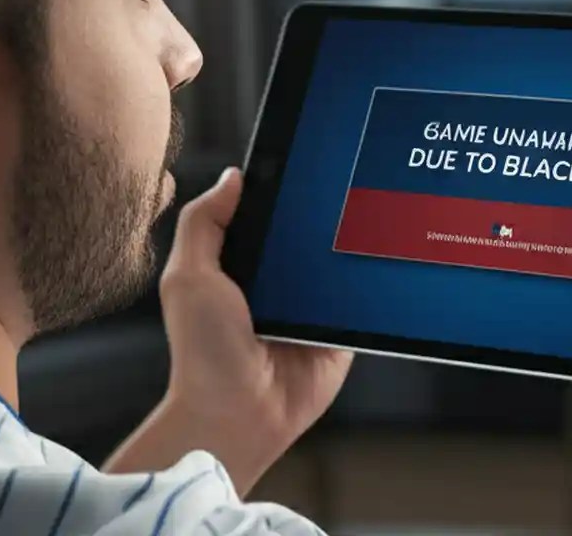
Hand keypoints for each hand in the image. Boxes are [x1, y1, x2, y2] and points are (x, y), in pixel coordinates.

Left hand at [105, 168, 351, 493]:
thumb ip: (203, 223)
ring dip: (351, 247)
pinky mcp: (339, 331)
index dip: (284, 189)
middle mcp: (278, 282)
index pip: (269, 215)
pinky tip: (382, 261)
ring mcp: (312, 307)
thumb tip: (234, 176)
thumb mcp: (189, 277)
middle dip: (324, 213)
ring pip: (339, 263)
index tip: (306, 157)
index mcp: (242, 264)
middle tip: (347, 182)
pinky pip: (362, 301)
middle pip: (308, 233)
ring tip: (373, 215)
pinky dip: (371, 286)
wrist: (237, 415)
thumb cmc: (203, 351)